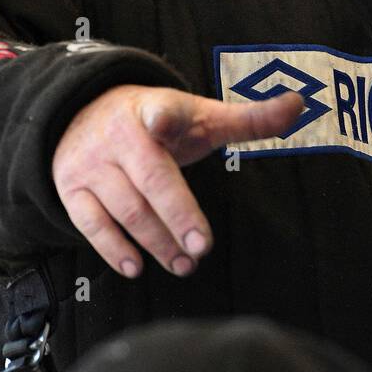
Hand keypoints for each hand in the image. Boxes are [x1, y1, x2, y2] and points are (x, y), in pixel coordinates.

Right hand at [51, 84, 302, 278]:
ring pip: (126, 207)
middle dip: (177, 214)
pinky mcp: (72, 188)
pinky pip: (90, 222)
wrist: (82, 111)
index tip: (162, 122)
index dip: (163, 117)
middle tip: (202, 247)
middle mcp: (121, 135)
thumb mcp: (199, 114)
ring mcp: (92, 163)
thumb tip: (300, 104)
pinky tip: (136, 267)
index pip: (162, 111)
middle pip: (151, 178)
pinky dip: (112, 248)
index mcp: (155, 109)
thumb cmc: (156, 119)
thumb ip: (249, 118)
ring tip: (185, 263)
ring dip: (156, 241)